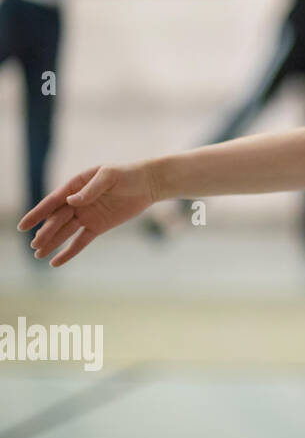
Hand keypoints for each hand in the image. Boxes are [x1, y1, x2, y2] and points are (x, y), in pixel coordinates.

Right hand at [16, 163, 154, 265]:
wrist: (148, 184)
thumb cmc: (127, 174)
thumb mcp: (109, 176)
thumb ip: (91, 189)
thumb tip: (71, 201)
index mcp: (75, 186)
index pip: (53, 202)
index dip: (37, 214)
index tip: (23, 226)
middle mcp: (76, 202)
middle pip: (57, 219)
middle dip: (46, 232)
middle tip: (35, 246)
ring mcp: (86, 215)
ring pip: (65, 232)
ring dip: (52, 243)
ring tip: (38, 255)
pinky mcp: (97, 227)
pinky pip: (80, 241)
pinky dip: (69, 251)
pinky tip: (55, 262)